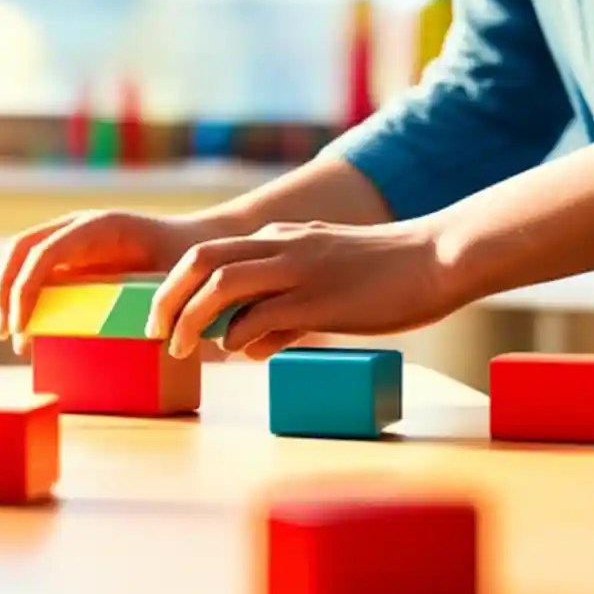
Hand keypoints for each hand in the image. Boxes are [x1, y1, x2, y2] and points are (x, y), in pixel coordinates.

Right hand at [0, 210, 235, 352]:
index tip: (21, 329)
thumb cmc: (191, 262)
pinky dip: (23, 292)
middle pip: (20, 249)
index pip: (45, 253)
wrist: (200, 243)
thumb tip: (147, 337)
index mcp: (100, 227)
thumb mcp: (178, 280)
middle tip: (8, 335)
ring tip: (13, 336)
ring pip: (21, 255)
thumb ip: (162, 303)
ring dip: (7, 291)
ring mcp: (73, 237)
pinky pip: (36, 266)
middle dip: (5, 290)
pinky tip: (28, 325)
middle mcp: (79, 226)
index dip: (25, 290)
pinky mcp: (73, 253)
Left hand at [147, 219, 458, 359]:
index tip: (161, 317)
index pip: (205, 253)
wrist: (437, 258)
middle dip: (168, 298)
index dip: (173, 285)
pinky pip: (263, 317)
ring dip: (194, 319)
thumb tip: (245, 345)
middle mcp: (282, 247)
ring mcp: (300, 271)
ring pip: (223, 286)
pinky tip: (240, 353)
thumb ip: (281, 304)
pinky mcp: (321, 300)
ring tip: (183, 349)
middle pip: (200, 262)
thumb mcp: (322, 277)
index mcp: (279, 239)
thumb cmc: (384, 275)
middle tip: (157, 334)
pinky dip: (240, 337)